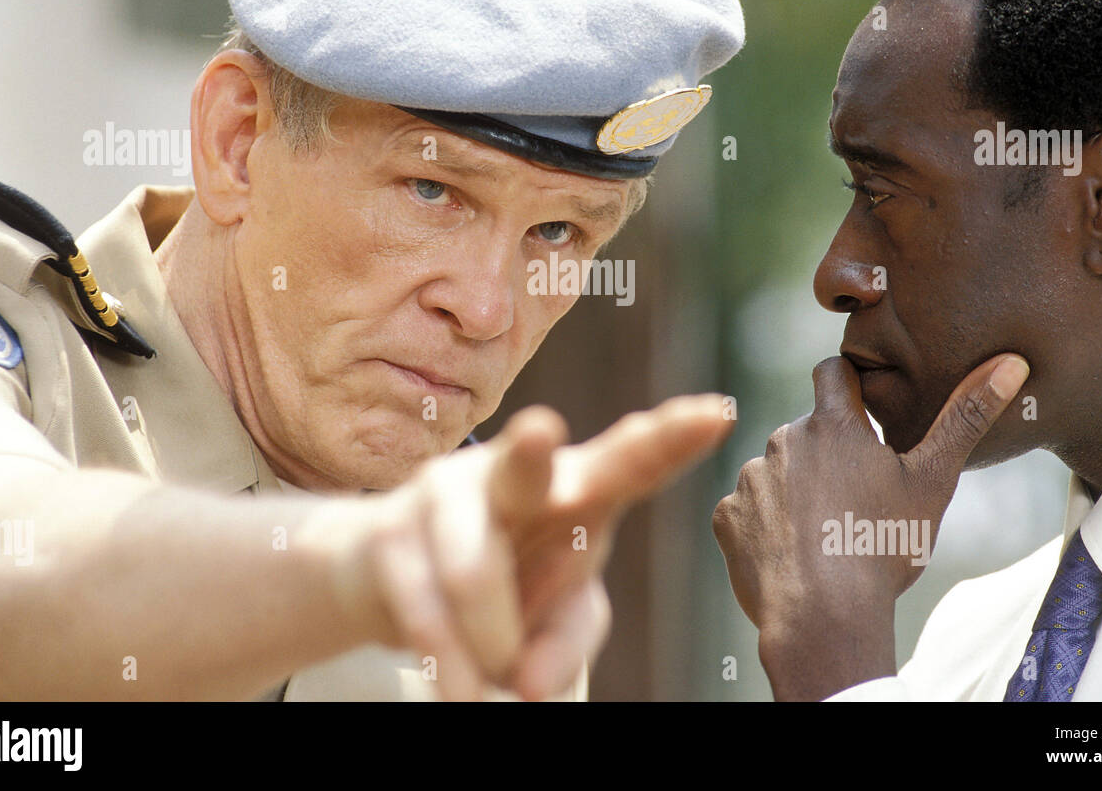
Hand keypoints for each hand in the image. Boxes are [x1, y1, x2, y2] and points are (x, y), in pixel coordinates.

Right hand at [358, 393, 733, 699]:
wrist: (386, 574)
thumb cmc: (501, 582)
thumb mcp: (552, 616)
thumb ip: (566, 642)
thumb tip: (532, 685)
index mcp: (574, 486)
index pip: (628, 461)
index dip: (668, 439)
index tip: (715, 414)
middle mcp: (511, 475)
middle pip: (529, 462)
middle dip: (534, 450)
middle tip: (543, 431)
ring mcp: (445, 492)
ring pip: (469, 572)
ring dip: (490, 641)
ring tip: (494, 679)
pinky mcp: (390, 529)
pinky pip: (425, 611)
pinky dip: (450, 665)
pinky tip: (460, 688)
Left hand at [712, 353, 1027, 699]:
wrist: (824, 614)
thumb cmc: (884, 545)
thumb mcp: (934, 481)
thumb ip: (967, 418)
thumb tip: (1011, 364)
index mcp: (833, 424)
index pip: (833, 373)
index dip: (849, 383)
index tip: (863, 404)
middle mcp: (783, 440)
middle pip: (807, 432)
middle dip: (827, 454)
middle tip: (856, 498)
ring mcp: (750, 479)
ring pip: (777, 474)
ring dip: (795, 492)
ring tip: (825, 533)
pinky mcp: (727, 518)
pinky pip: (747, 512)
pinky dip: (765, 527)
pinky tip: (792, 554)